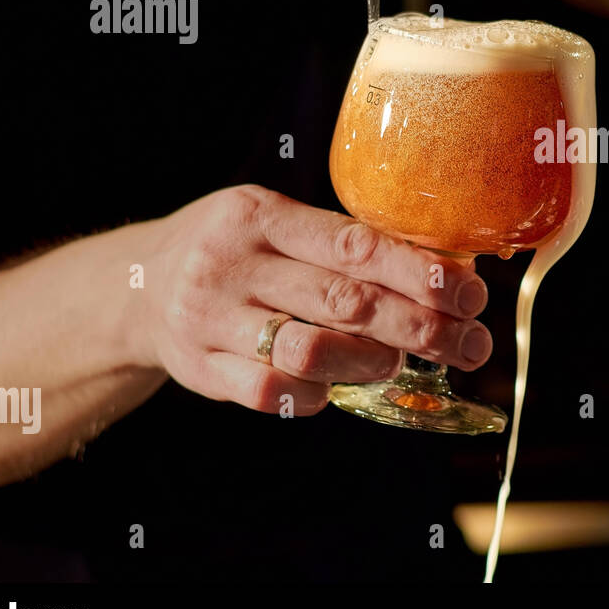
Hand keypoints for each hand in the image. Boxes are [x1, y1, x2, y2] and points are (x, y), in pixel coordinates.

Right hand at [137, 185, 491, 415]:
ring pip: (308, 350)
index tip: (469, 292)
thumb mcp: (278, 222)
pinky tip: (337, 387)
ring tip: (402, 361)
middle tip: (471, 343)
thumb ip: (344, 242)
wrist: (137, 286)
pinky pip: (270, 392)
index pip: (354, 244)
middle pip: (343, 300)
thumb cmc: (237, 250)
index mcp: (260, 215)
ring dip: (372, 361)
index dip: (418, 271)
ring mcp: (211, 319)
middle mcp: (231, 264)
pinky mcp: (200, 370)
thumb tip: (445, 272)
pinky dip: (316, 393)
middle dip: (419, 325)